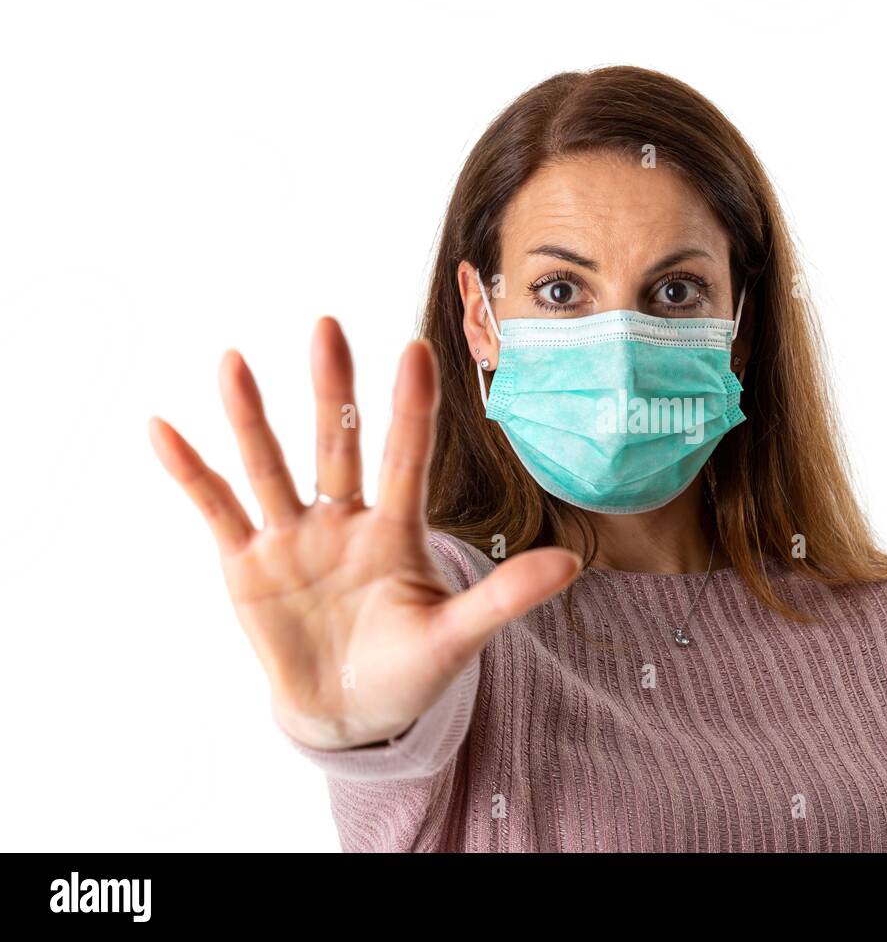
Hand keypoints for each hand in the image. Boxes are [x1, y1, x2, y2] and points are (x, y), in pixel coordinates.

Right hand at [148, 317, 579, 749]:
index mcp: (397, 530)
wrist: (350, 712)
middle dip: (332, 389)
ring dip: (251, 416)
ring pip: (271, 464)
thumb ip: (505, 598)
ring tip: (234, 361)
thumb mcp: (456, 637)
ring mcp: (293, 536)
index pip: (405, 457)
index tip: (417, 349)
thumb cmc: (409, 670)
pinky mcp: (246, 562)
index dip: (410, 409)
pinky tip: (163, 428)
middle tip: (327, 325)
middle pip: (338, 443)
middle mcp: (344, 519)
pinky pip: (216, 507)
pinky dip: (189, 471)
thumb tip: (573, 563)